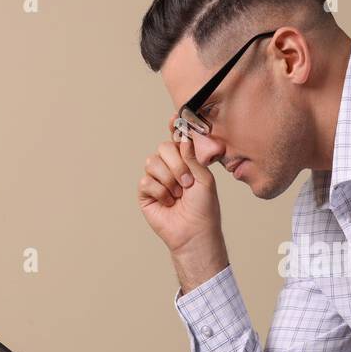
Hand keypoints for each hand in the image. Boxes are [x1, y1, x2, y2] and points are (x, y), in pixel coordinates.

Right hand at [137, 115, 223, 253]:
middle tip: (187, 183)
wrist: (194, 232)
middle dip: (176, 164)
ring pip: (152, 162)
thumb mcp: (204, 179)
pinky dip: (160, 192)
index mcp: (186, 162)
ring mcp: (156, 179)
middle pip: (162, 147)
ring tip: (179, 195)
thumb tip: (183, 135)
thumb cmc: (204, 208)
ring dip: (169, 180)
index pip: (176, 140)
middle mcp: (170, 168)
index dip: (174, 128)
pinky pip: (146, 181)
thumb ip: (192, 157)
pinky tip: (168, 202)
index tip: (175, 119)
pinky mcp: (146, 193)